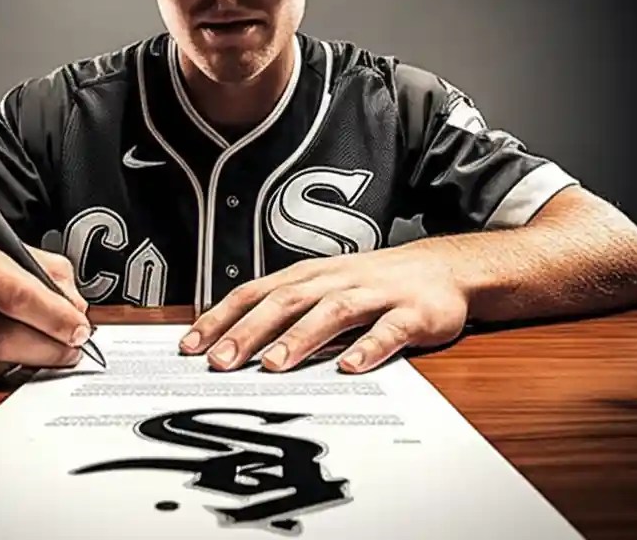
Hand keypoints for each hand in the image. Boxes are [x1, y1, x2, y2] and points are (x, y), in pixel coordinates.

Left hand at [179, 244, 468, 372]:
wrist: (446, 267)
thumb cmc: (377, 282)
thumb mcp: (326, 287)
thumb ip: (286, 311)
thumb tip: (232, 341)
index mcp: (310, 276)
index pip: (255, 293)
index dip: (222, 318)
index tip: (190, 346)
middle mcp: (337, 280)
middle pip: (286, 301)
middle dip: (250, 331)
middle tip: (220, 362)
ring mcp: (375, 294)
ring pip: (332, 312)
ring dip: (301, 338)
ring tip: (274, 365)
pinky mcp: (412, 313)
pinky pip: (388, 331)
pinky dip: (368, 348)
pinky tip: (350, 368)